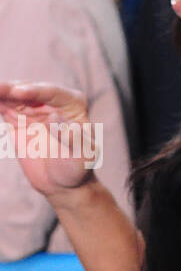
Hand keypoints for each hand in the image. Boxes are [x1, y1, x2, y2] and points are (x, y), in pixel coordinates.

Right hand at [0, 81, 98, 197]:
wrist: (63, 182)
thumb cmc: (78, 167)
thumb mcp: (83, 155)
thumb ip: (71, 137)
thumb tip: (54, 117)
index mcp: (73, 104)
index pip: (53, 93)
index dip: (35, 91)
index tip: (18, 92)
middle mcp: (53, 102)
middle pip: (30, 90)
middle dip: (12, 88)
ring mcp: (33, 110)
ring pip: (14, 97)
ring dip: (1, 93)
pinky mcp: (17, 120)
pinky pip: (4, 108)